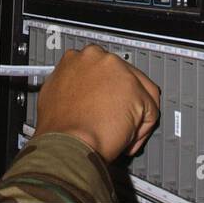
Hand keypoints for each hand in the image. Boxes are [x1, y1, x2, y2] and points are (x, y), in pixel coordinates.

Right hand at [32, 44, 160, 162]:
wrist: (67, 144)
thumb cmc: (57, 128)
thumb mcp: (53, 96)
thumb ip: (70, 86)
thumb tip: (78, 91)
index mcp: (76, 58)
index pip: (101, 69)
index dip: (105, 89)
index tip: (105, 100)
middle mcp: (97, 58)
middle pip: (123, 75)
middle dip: (122, 98)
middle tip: (114, 118)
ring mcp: (117, 71)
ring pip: (140, 91)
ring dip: (133, 114)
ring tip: (118, 132)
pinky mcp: (136, 90)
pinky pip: (150, 111)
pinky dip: (141, 129)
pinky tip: (126, 140)